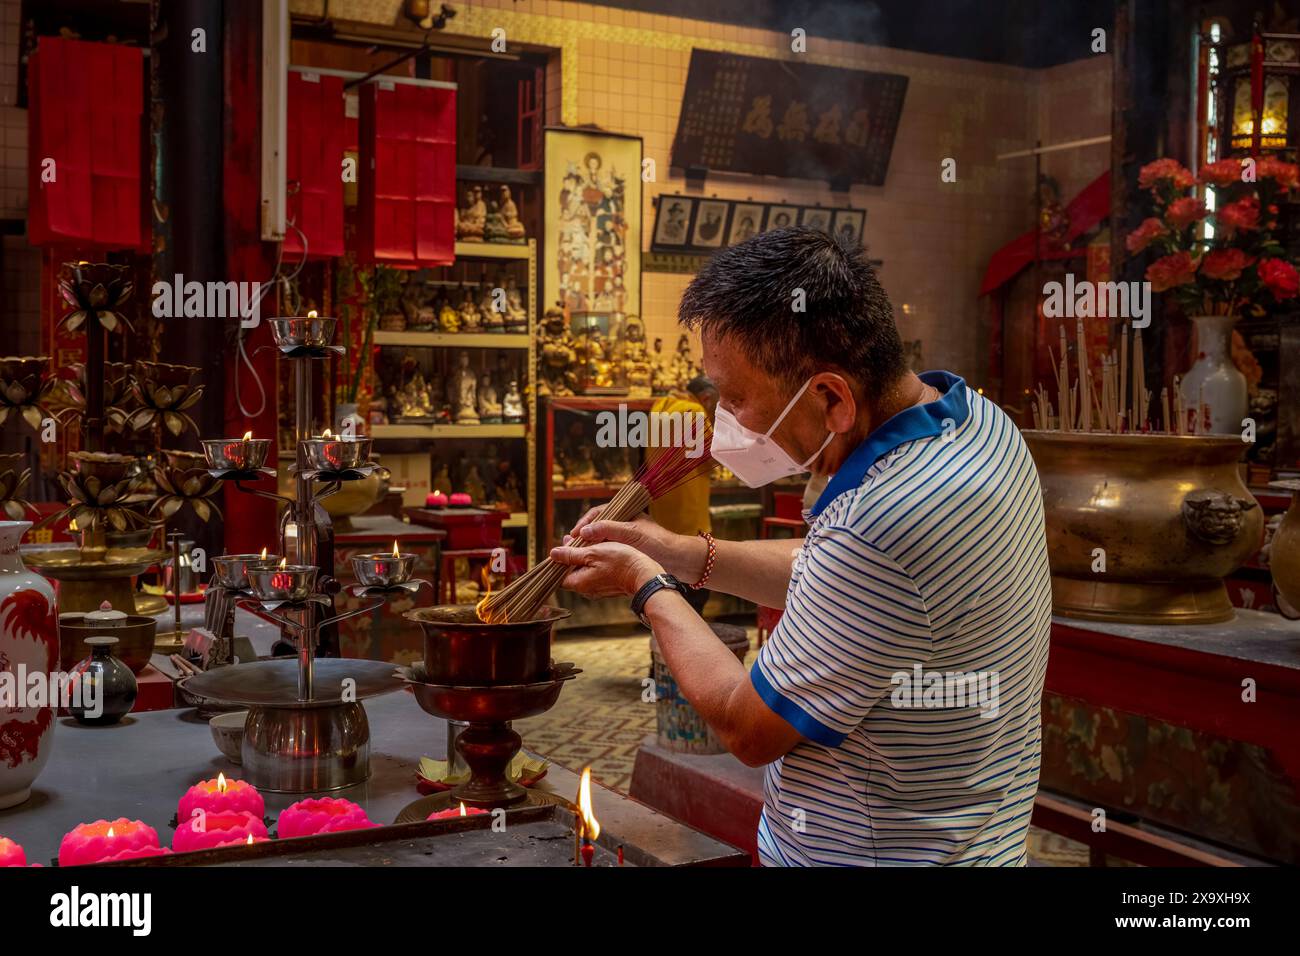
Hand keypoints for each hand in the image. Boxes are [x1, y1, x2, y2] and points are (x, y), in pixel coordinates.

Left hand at [549, 541, 664, 598]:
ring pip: (583, 571)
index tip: (563, 545)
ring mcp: (598, 590)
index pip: (558, 574)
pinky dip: (594, 562)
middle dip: (571, 555)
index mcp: (579, 583)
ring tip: (588, 542)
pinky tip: (600, 551)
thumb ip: (571, 554)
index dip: (558, 559)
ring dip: (584, 557)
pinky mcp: (608, 587)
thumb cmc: (620, 562)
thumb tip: (553, 553)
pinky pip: (595, 574)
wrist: (645, 575)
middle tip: (575, 539)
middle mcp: (586, 590)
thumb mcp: (593, 552)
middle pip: (571, 572)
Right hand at [565, 506, 703, 581]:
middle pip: (597, 528)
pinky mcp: (628, 553)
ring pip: (601, 541)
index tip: (574, 534)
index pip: (598, 513)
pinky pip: (608, 552)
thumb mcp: (632, 533)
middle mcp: (624, 524)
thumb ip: (608, 529)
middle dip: (582, 537)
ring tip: (576, 556)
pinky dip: (597, 557)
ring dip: (588, 548)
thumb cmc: (658, 543)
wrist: (679, 561)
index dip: (584, 523)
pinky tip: (590, 564)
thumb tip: (585, 531)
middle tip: (569, 547)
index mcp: (625, 514)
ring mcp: (626, 539)